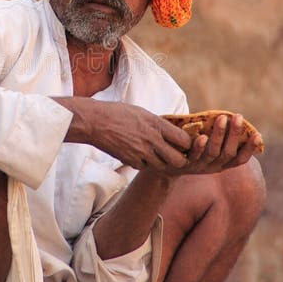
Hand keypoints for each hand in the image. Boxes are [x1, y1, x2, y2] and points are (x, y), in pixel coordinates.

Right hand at [57, 98, 191, 170]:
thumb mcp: (143, 113)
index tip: (185, 143)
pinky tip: (142, 155)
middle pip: (178, 160)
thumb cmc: (118, 113)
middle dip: (180, 159)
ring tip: (159, 155)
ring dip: (164, 163)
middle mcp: (152, 140)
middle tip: (177, 154)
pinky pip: (146, 167)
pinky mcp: (131, 161)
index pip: (184, 140)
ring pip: (163, 167)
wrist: (95, 122)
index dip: (187, 144)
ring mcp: (142, 153)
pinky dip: (147, 164)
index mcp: (157, 124)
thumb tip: (174, 132)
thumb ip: (159, 124)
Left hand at [179, 113, 262, 174]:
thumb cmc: (194, 151)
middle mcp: (214, 167)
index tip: (258, 135)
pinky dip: (199, 146)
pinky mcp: (184, 164)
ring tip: (222, 118)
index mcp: (223, 164)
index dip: (250, 148)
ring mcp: (199, 166)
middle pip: (228, 153)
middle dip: (235, 134)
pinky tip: (203, 136)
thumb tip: (237, 120)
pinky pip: (193, 156)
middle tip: (238, 116)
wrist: (168, 166)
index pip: (241, 158)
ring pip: (213, 152)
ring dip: (219, 135)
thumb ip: (222, 138)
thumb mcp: (210, 147)